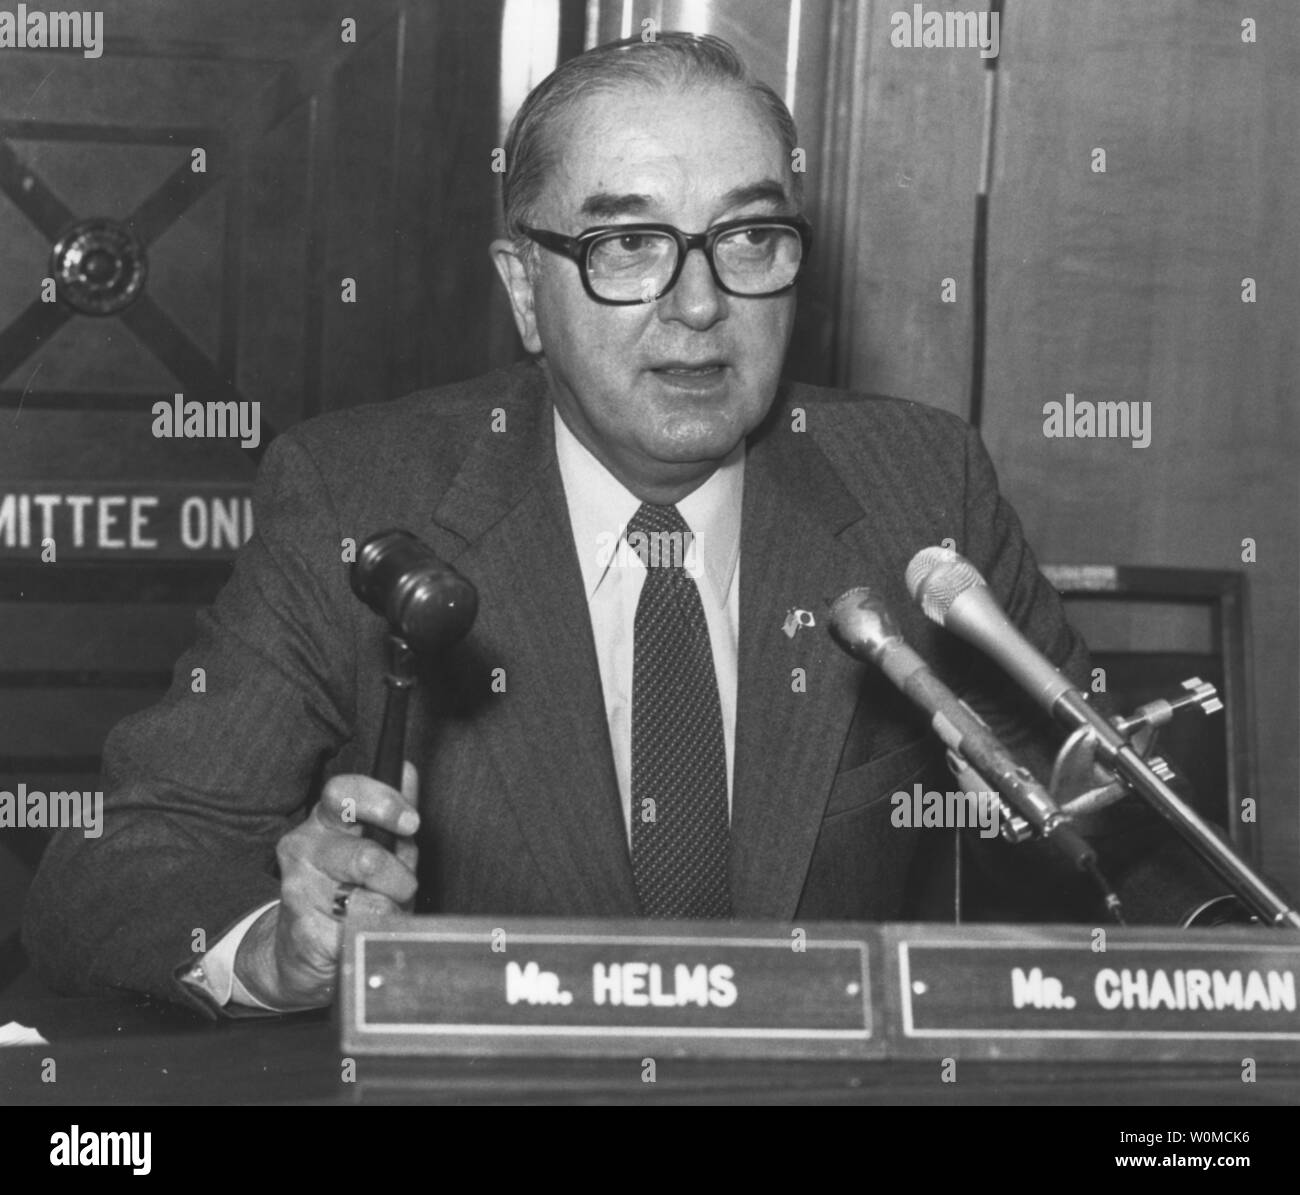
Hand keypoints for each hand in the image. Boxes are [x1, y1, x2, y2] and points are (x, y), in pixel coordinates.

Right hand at [234, 762, 419, 1008]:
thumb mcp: (379, 846)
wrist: (304, 947)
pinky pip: (359, 933)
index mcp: (324, 820)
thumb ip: (394, 812)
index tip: (411, 824)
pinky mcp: (301, 931)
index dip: (383, 804)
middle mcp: (303, 848)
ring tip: (380, 913)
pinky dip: (373, 935)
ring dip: (389, 911)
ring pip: (369, 901)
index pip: (343, 793)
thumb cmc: (351, 890)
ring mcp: (298, 889)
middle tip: (402, 889)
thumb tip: (407, 770)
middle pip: (366, 857)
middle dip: (399, 879)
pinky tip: (359, 933)